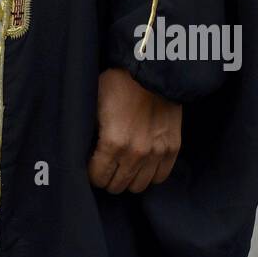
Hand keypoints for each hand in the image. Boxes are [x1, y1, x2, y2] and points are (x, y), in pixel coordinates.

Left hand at [88, 67, 181, 193]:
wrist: (151, 70)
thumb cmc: (118, 83)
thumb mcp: (93, 104)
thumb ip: (90, 133)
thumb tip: (84, 151)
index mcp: (112, 142)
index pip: (98, 177)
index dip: (92, 174)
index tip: (91, 167)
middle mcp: (136, 153)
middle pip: (118, 185)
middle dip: (108, 179)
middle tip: (106, 168)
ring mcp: (157, 152)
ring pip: (138, 186)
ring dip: (129, 180)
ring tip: (124, 168)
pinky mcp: (173, 148)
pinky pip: (160, 177)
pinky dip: (149, 175)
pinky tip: (142, 166)